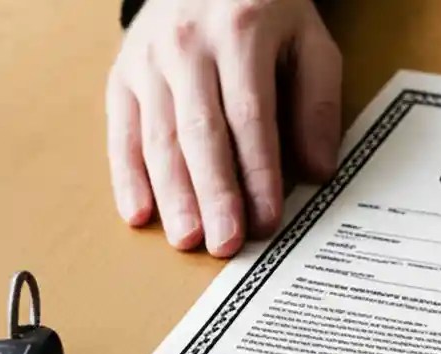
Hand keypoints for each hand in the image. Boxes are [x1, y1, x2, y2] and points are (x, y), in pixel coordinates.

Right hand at [106, 0, 342, 256]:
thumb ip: (318, 102)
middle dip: (213, 193)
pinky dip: (127, 175)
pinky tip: (138, 214)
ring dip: (172, 195)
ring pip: (158, 136)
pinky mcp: (123, 73)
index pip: (249, 117)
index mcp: (240, 34)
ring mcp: (148, 60)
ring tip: (187, 240)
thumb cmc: (267, 10)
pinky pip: (122, 129)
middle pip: (199, 132)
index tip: (267, 219)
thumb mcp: (311, 40)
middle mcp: (187, 46)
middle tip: (224, 243)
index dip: (258, 174)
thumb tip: (318, 169)